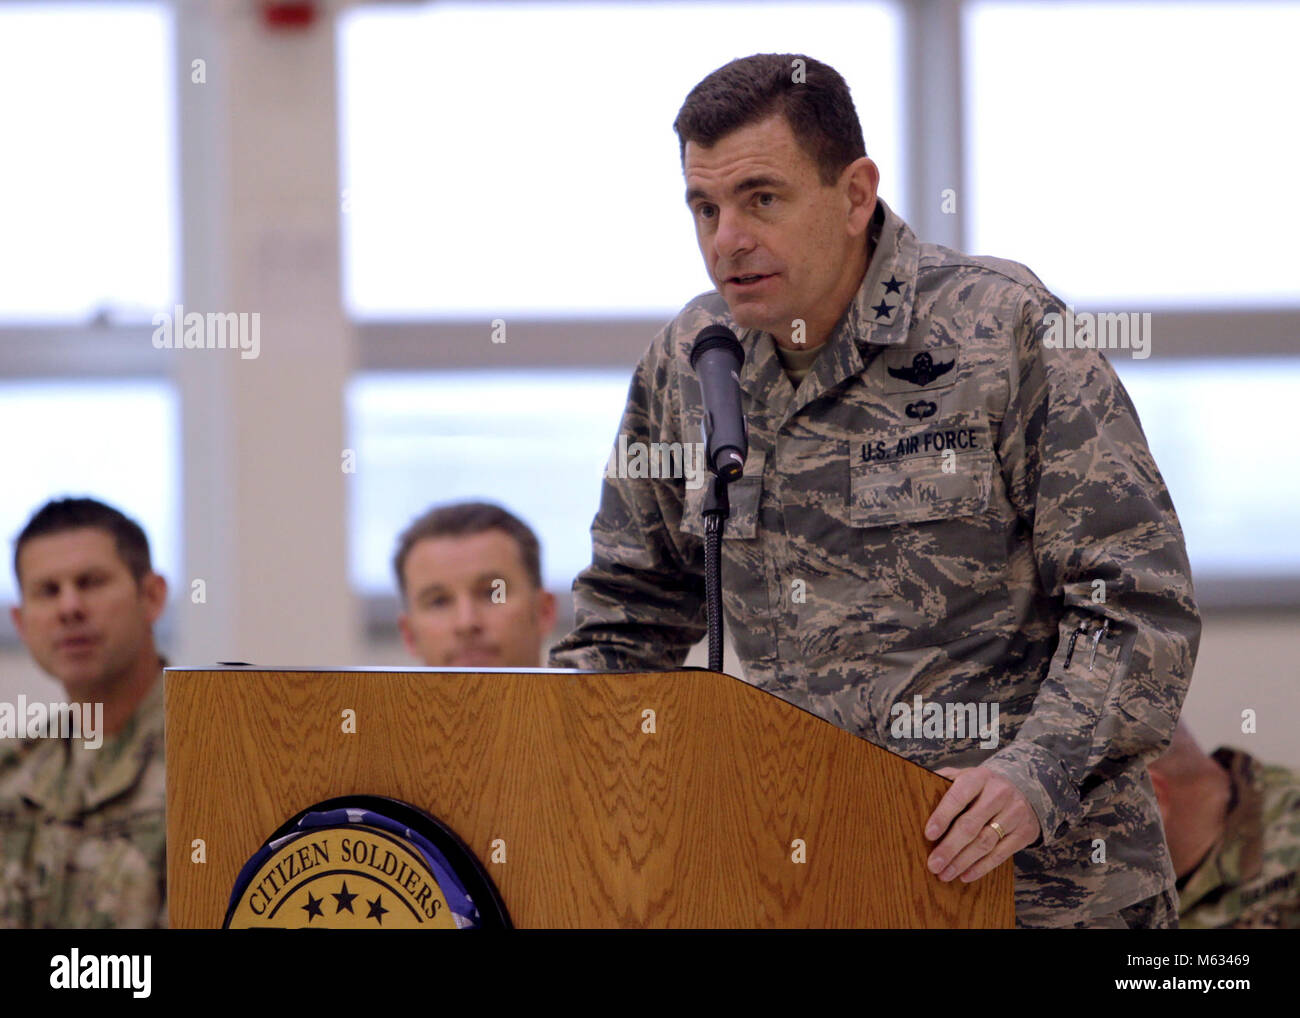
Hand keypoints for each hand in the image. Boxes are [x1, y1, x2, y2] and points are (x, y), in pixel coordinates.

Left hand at [924, 765, 1040, 882]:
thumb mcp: (965, 776)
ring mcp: (1015, 813)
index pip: (958, 796)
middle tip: (933, 864)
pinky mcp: (1025, 832)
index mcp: (979, 777)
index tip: (928, 835)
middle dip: (949, 847)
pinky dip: (981, 867)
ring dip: (962, 862)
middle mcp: (999, 793)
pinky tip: (965, 875)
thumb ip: (943, 781)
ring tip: (945, 874)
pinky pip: (1000, 854)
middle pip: (971, 825)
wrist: (1023, 791)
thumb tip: (914, 791)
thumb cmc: (982, 787)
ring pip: (985, 842)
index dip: (942, 816)